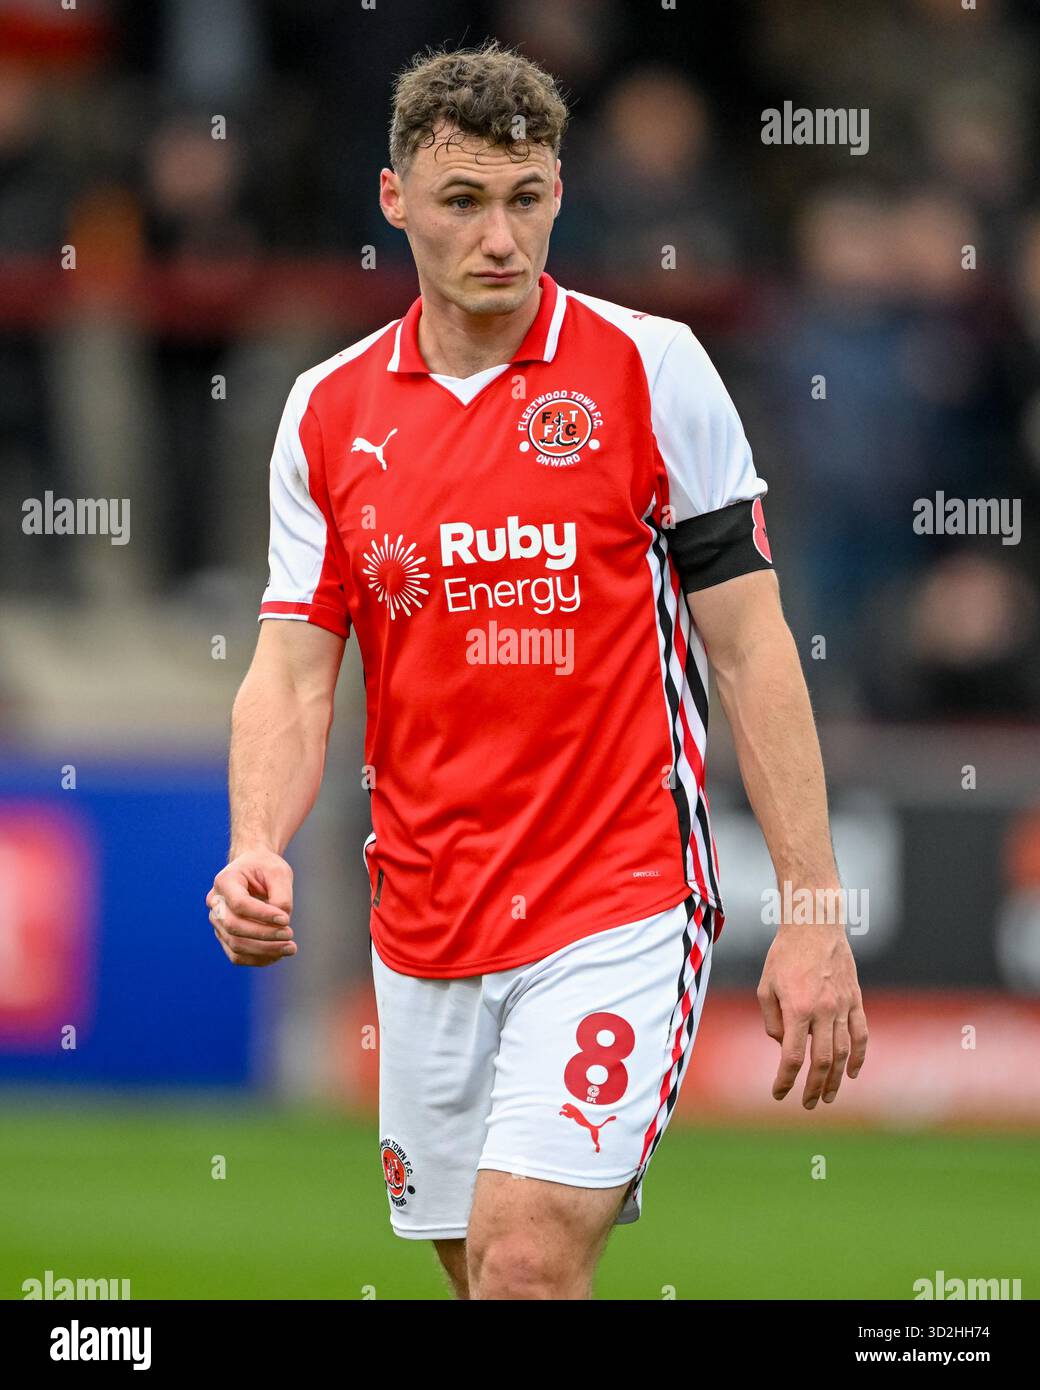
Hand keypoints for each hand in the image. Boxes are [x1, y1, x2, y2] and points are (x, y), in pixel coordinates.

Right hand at [207, 847, 295, 966]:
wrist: (254, 869)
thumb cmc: (266, 868)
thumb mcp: (279, 873)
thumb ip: (281, 897)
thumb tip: (281, 924)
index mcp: (224, 881)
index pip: (239, 904)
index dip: (262, 915)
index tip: (286, 919)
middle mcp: (215, 902)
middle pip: (235, 926)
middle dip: (265, 935)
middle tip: (290, 935)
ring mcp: (217, 921)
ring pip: (235, 944)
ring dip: (264, 951)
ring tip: (290, 948)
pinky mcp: (224, 935)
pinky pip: (237, 955)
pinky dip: (258, 958)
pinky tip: (278, 954)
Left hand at [757, 920, 867, 1107]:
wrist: (814, 925)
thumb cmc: (784, 954)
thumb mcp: (765, 986)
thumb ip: (772, 1020)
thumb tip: (782, 1046)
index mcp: (797, 1008)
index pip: (792, 1056)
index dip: (786, 1080)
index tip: (779, 1094)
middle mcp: (823, 1010)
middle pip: (822, 1061)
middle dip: (814, 1088)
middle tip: (808, 1104)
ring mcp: (842, 1006)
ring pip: (844, 1053)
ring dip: (837, 1079)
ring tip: (829, 1097)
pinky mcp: (855, 1000)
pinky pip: (861, 1034)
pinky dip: (860, 1056)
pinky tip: (854, 1073)